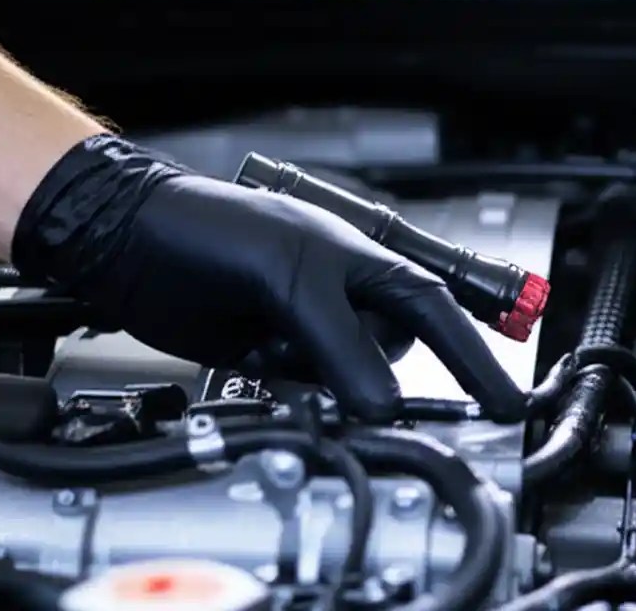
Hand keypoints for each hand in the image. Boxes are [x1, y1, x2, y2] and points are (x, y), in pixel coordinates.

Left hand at [11, 135, 527, 421]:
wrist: (126, 246)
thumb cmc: (210, 229)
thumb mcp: (288, 280)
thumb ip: (341, 342)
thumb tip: (385, 405)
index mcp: (364, 261)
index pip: (436, 314)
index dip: (476, 360)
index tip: (508, 403)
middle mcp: (344, 296)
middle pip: (388, 359)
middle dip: (357, 369)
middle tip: (306, 351)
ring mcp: (309, 327)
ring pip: (346, 382)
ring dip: (310, 377)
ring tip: (264, 340)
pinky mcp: (274, 354)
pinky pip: (304, 392)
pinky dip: (282, 385)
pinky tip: (248, 353)